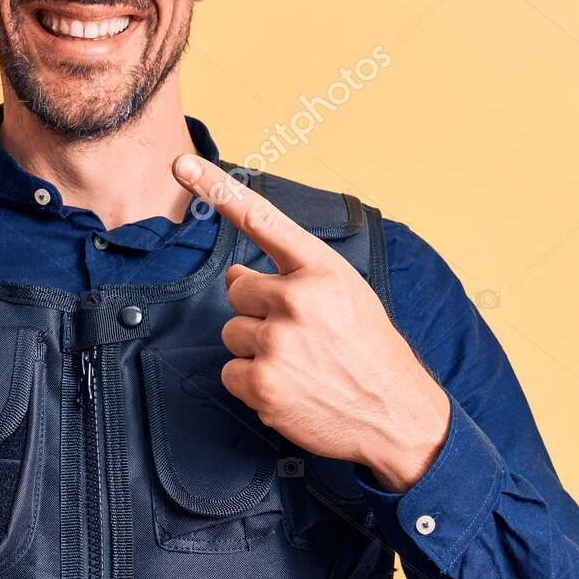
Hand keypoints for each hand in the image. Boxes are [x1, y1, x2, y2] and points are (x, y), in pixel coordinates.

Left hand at [172, 155, 449, 492]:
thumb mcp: (347, 294)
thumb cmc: (369, 351)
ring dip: (256, 349)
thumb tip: (236, 277)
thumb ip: (295, 275)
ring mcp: (278, 343)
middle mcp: (298, 300)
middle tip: (299, 335)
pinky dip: (253, 383)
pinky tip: (289, 388)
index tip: (182, 163)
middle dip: (257, 311)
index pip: (261, 219)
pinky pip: (230, 371)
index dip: (217, 188)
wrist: (396, 415)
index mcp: (322, 270)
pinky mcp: (263, 384)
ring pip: (232, 332)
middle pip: (236, 290)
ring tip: (299, 364)